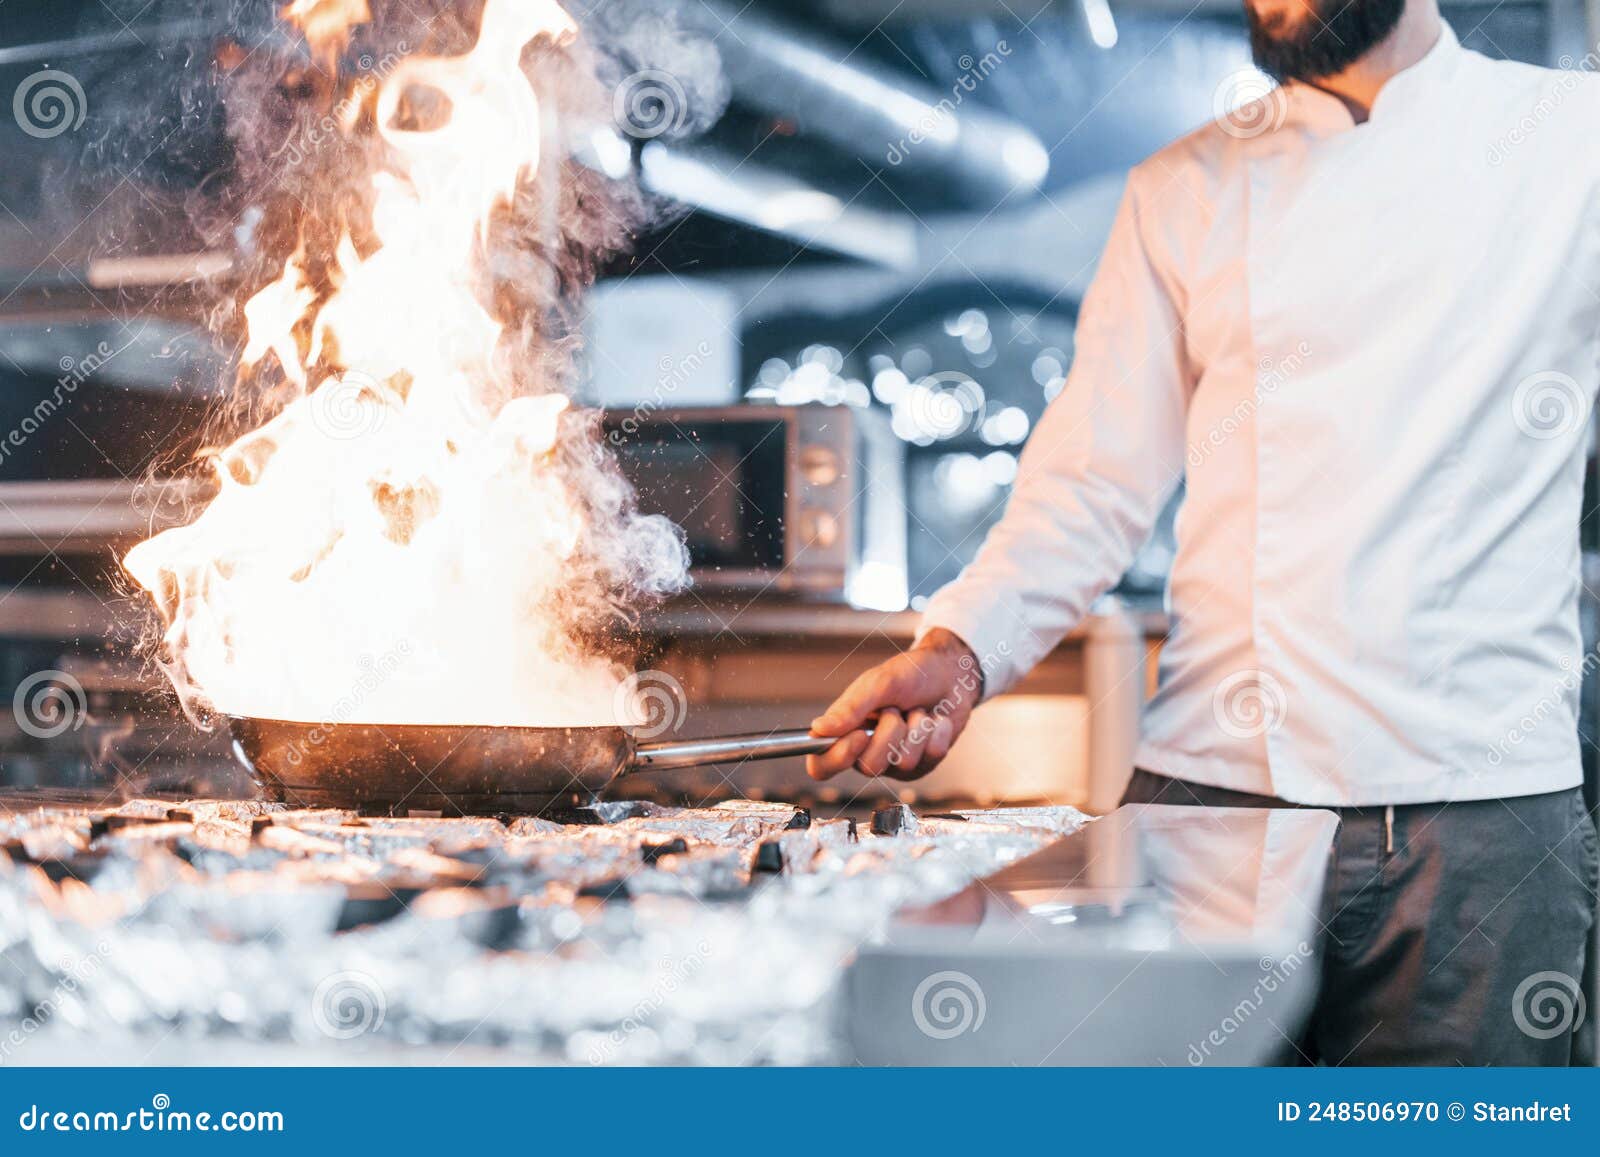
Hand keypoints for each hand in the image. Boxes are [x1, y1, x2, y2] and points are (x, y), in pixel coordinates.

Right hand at [806, 628, 982, 781]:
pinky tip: (936, 720)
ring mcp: (895, 761)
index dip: (837, 757)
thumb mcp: (877, 683)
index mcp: (845, 731)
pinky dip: (937, 732)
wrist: (950, 673)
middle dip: (890, 733)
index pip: (821, 765)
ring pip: (903, 763)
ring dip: (916, 728)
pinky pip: (930, 758)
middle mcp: (866, 751)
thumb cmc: (909, 674)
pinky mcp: (923, 764)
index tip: (859, 735)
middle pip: (869, 767)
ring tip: (917, 711)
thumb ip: (849, 708)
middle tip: (896, 709)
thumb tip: (818, 728)